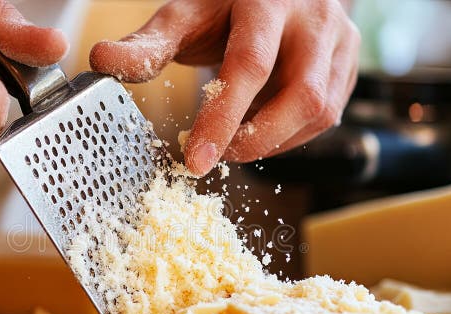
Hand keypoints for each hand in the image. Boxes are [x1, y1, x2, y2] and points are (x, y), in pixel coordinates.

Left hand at [90, 0, 359, 174]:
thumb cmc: (225, 5)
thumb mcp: (184, 16)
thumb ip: (148, 44)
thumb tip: (100, 61)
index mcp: (266, 0)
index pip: (250, 66)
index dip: (223, 118)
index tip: (195, 161)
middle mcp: (314, 17)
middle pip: (301, 95)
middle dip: (257, 140)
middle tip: (218, 157)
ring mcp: (340, 40)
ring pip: (321, 111)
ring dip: (275, 140)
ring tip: (237, 139)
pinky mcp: (350, 62)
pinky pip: (328, 114)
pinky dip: (291, 134)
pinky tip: (263, 126)